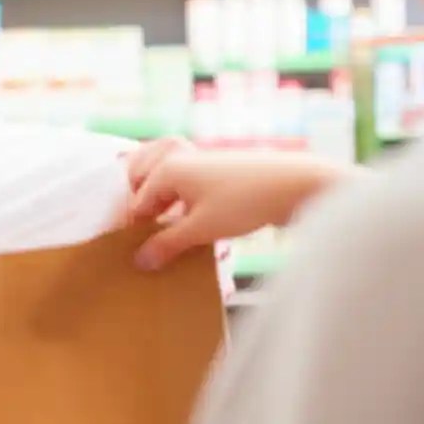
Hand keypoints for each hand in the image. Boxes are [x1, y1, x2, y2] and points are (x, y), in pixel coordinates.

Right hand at [130, 149, 353, 270]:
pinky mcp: (216, 175)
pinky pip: (187, 193)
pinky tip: (189, 234)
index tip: (130, 257)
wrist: (294, 184)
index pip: (136, 204)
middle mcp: (179, 162)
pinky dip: (182, 211)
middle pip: (147, 193)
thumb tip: (140, 261)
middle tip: (144, 251)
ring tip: (165, 246)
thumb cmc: (245, 202)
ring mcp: (199, 166)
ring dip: (164, 216)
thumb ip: (168, 244)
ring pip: (167, 193)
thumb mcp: (202, 229)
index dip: (132, 232)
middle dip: (144, 220)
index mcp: (168, 170)